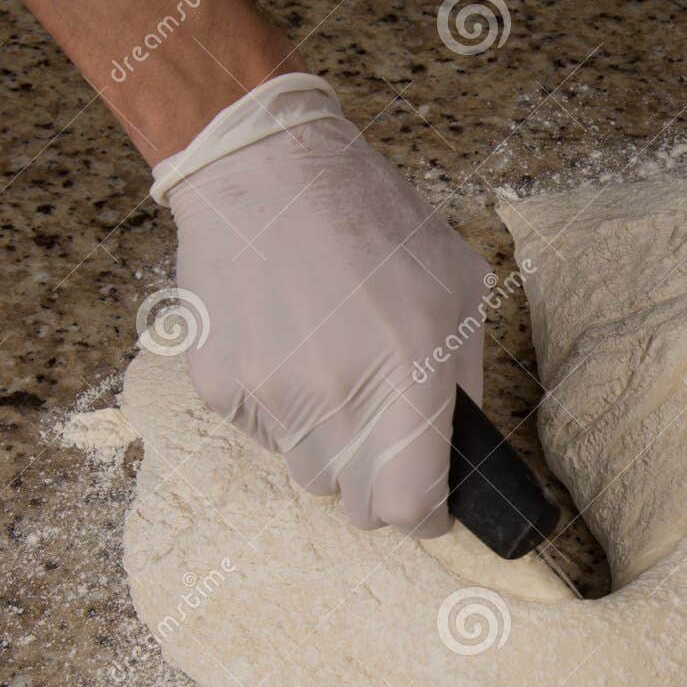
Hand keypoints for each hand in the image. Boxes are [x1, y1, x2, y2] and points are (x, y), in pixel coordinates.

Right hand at [154, 76, 490, 536]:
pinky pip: (261, 437)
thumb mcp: (458, 284)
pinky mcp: (219, 384)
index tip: (431, 508)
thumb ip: (467, 376)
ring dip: (331, 448)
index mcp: (408, 366)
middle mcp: (336, 389)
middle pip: (358, 504)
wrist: (265, 168)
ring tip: (336, 377)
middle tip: (387, 437)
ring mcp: (271, 391)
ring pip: (309, 474)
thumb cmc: (375, 221)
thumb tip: (464, 448)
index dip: (426, 518)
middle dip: (380, 485)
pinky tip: (290, 352)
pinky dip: (281, 415)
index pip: (409, 504)